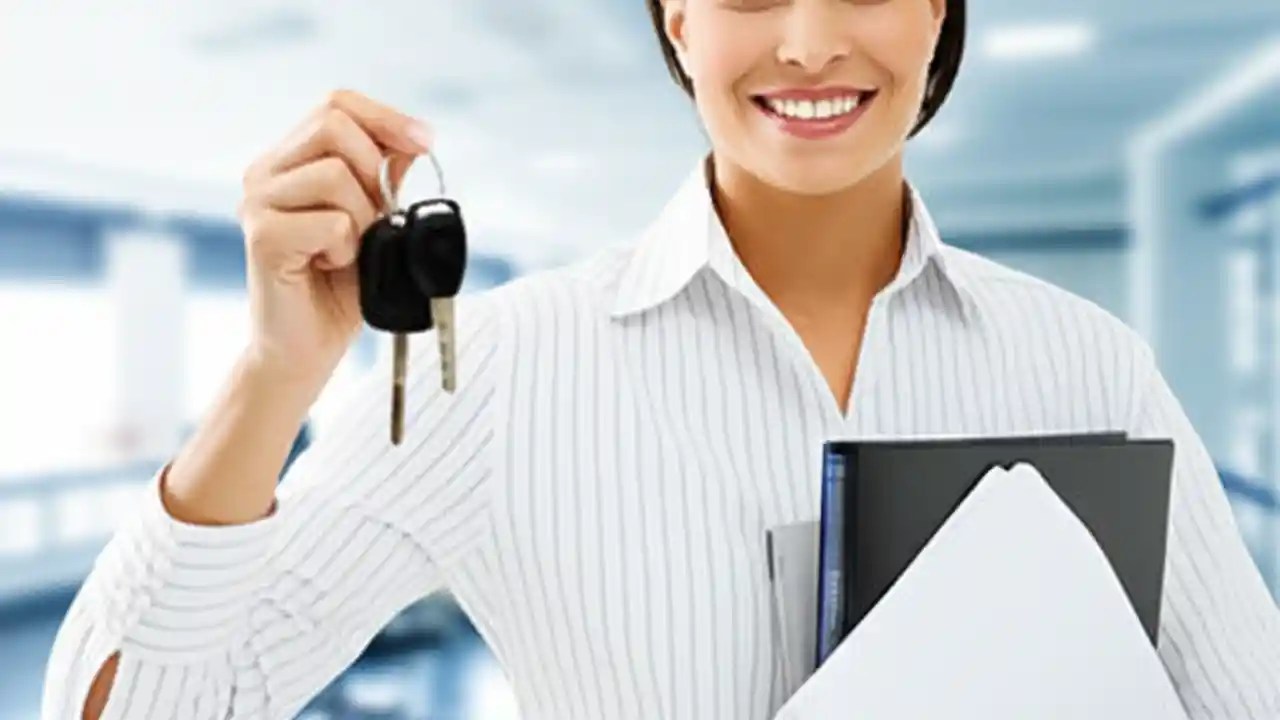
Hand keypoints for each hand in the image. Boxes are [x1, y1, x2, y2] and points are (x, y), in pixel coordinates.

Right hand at [237, 89, 432, 384]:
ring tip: (348, 250)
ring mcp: (257, 203)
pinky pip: (332, 222)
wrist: (306, 348)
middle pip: (335, 125)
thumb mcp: (377, 222)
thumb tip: (413, 142)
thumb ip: (386, 178)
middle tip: (376, 218)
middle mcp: (265, 173)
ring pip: (336, 174)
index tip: (427, 141)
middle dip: (375, 171)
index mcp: (289, 160)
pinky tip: (331, 266)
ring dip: (364, 218)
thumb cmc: (340, 288)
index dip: (386, 116)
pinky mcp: (262, 237)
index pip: (337, 104)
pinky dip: (348, 247)